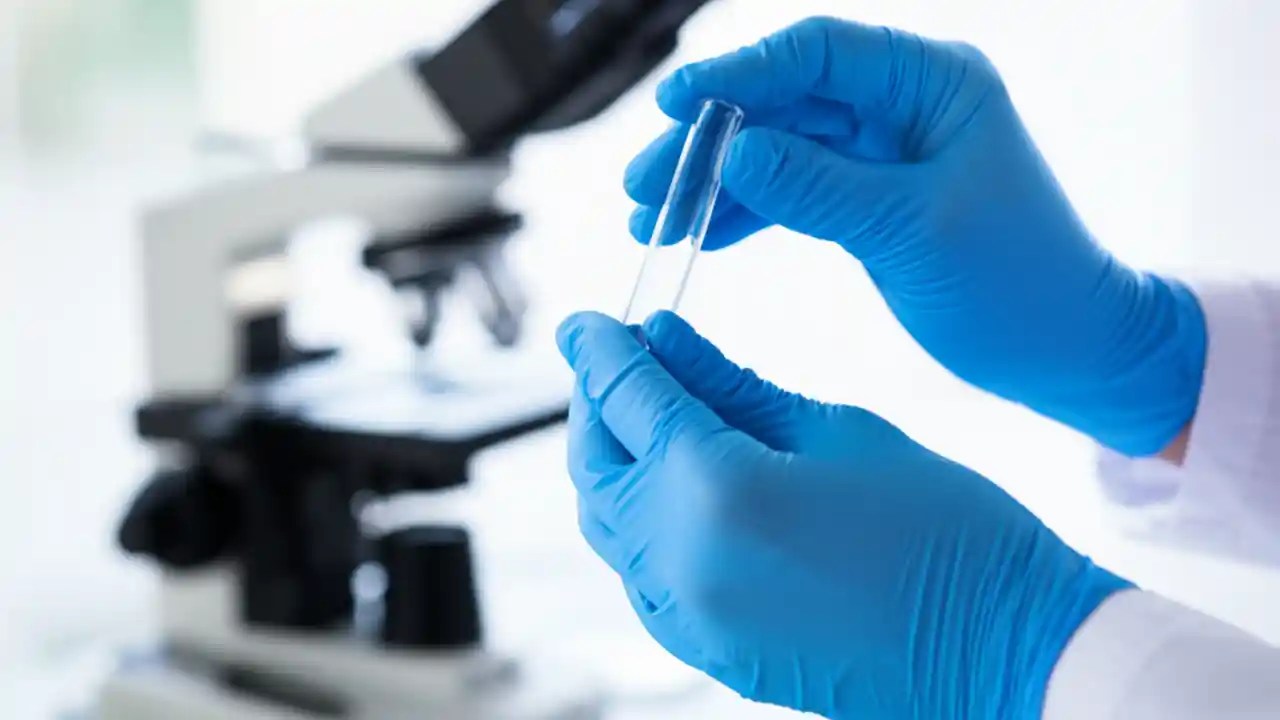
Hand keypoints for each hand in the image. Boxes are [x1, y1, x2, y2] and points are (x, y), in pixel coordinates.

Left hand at [557, 310, 1129, 717]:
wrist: (1002, 648)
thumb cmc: (945, 527)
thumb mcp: (838, 428)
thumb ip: (733, 383)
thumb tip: (664, 337)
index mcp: (717, 489)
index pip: (627, 398)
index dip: (601, 350)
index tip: (584, 323)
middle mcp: (680, 560)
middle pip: (594, 465)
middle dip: (597, 405)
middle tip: (619, 364)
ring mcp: (686, 617)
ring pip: (605, 524)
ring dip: (611, 464)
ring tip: (649, 419)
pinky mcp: (705, 651)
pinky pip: (638, 574)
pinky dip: (637, 522)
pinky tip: (677, 489)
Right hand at [624, 17, 1205, 455]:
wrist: (1064, 348)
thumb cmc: (1018, 282)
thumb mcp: (913, 231)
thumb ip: (819, 188)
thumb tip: (732, 152)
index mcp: (934, 82)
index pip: (818, 54)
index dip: (738, 73)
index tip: (672, 107)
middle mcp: (905, 104)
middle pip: (784, 101)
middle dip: (710, 141)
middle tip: (646, 182)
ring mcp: (884, 151)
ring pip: (778, 150)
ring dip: (716, 182)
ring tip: (652, 218)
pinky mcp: (869, 197)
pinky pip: (792, 192)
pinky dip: (745, 214)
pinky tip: (697, 235)